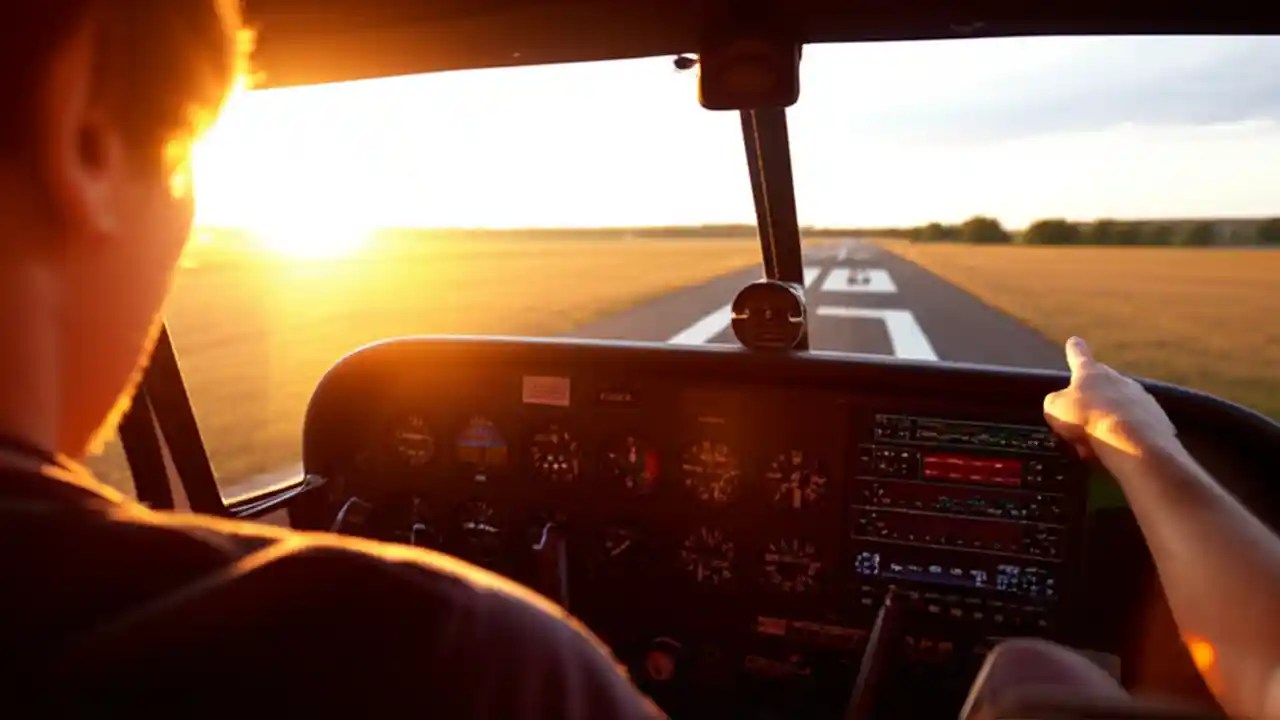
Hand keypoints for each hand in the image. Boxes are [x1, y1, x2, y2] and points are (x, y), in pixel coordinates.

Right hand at [1043, 337, 1178, 462]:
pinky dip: (1127, 434)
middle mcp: (1118, 378)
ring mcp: (1142, 397)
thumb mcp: (1054, 409)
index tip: (1074, 340)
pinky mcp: (1158, 418)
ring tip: (1099, 442)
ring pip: (1120, 407)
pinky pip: (1136, 424)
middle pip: (1103, 383)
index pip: (1079, 355)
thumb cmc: (1086, 418)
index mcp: (1091, 372)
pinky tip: (1119, 449)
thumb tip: (1062, 403)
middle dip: (1094, 397)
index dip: (1074, 349)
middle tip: (1083, 419)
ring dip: (1109, 419)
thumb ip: (1056, 402)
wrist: (1131, 441)